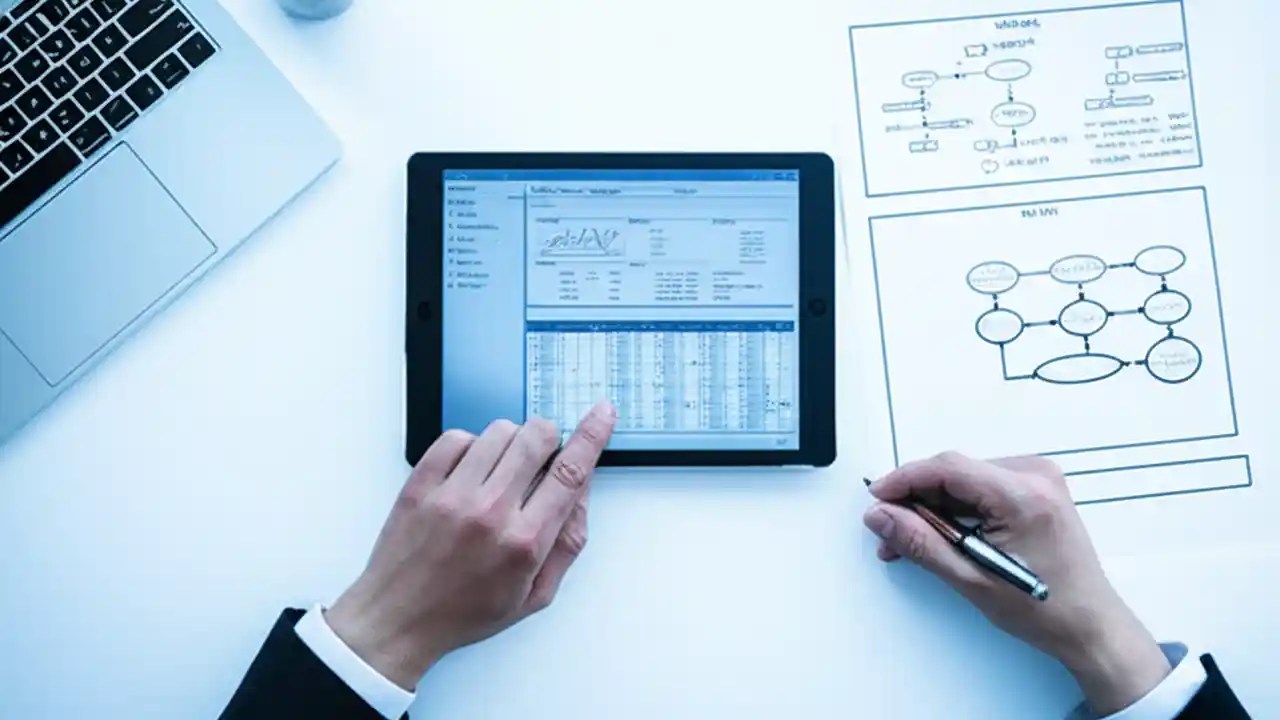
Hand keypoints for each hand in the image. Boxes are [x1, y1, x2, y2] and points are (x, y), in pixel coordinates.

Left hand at [325, 401, 616, 689]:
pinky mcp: (421, 485)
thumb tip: (582, 493)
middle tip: (540, 457)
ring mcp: (452, 496)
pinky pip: (456, 437)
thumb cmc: (464, 611)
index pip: (570, 472)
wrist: (398, 619)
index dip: (592, 436)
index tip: (602, 414)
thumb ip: (567, 543)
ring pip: (499, 431)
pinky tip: (469, 471)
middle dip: (549, 438)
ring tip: (499, 473)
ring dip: (510, 442)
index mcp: (525, 543)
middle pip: (537, 438)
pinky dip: (470, 445)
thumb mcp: (534, 595)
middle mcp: (490, 513)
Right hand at [863, 453, 1170, 715]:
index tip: (877, 497)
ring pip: (965, 479)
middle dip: (917, 499)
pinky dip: (957, 507)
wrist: (1090, 625)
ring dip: (935, 506)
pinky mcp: (1037, 490)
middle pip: (955, 472)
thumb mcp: (972, 579)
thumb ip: (921, 543)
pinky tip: (941, 533)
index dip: (904, 479)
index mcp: (1023, 495)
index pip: (948, 468)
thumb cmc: (1044, 610)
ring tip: (912, 540)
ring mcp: (1039, 480)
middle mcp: (1035, 477)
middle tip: (890, 530)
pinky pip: (982, 486)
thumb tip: (882, 517)